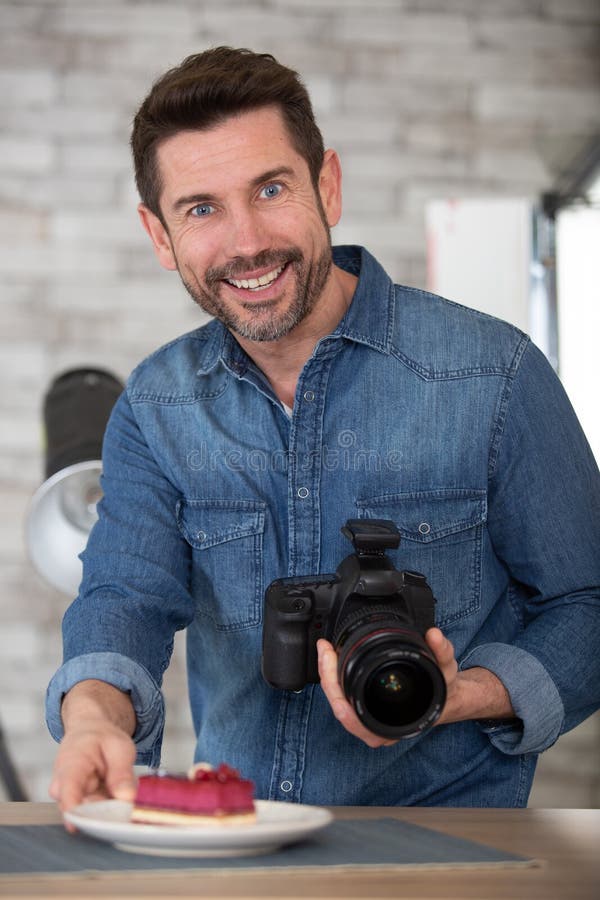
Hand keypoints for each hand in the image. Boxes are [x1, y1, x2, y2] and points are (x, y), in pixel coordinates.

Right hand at [48, 680, 136, 829]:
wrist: (88, 735)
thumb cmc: (100, 739)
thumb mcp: (119, 746)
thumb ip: (121, 772)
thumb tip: (126, 798)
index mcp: (70, 766)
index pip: (68, 793)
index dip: (78, 813)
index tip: (95, 825)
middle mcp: (62, 788)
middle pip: (84, 811)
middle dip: (110, 809)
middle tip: (128, 796)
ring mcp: (68, 800)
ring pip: (93, 815)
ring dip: (112, 807)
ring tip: (120, 785)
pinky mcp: (77, 808)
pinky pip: (96, 815)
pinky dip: (110, 807)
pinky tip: (115, 792)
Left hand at [317, 629, 513, 746]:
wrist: (443, 699)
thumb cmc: (441, 691)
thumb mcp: (446, 670)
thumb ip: (442, 652)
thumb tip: (434, 635)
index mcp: (393, 728)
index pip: (354, 719)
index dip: (337, 694)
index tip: (332, 666)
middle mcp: (377, 729)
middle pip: (339, 708)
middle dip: (327, 677)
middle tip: (325, 649)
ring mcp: (368, 720)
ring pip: (338, 703)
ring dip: (328, 677)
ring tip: (325, 651)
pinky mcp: (364, 708)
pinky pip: (343, 697)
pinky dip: (335, 678)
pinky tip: (332, 659)